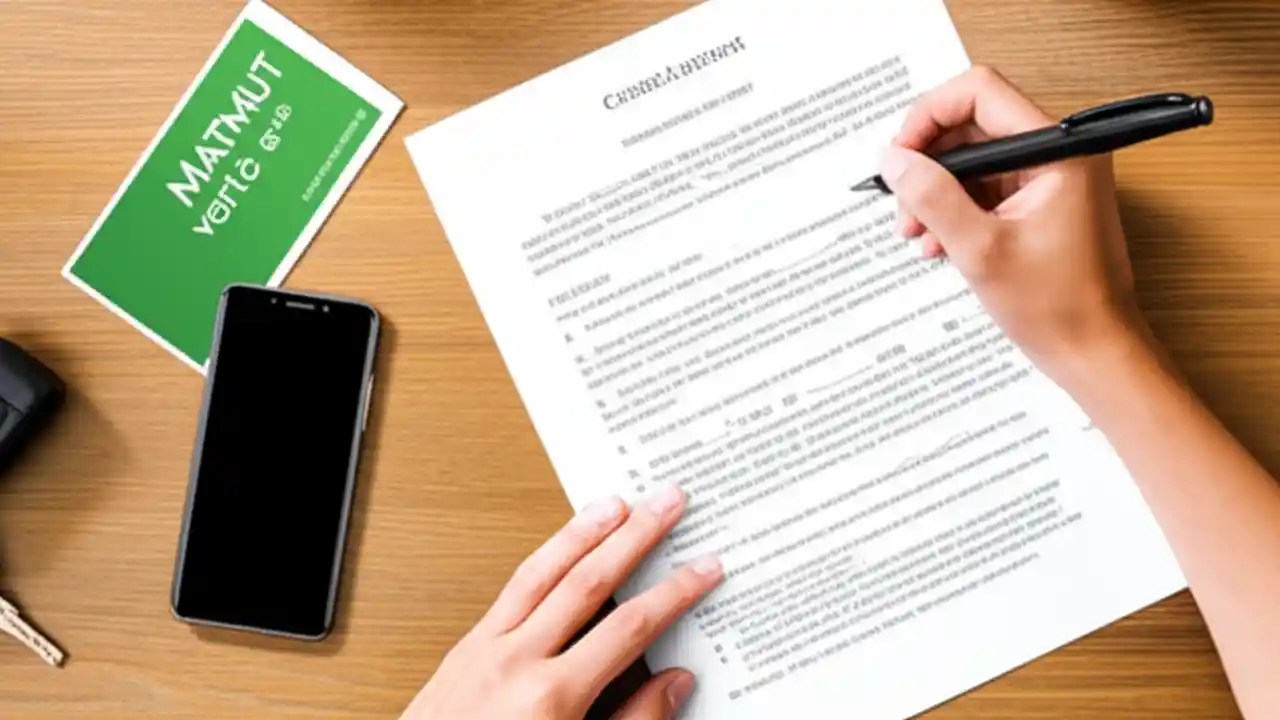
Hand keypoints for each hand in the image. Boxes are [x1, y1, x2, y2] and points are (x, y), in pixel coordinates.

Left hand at [400, 484, 721, 719]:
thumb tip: (674, 684)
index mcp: (551, 698)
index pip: (630, 628)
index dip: (675, 593)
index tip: (703, 568)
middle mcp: (516, 662)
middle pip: (589, 581)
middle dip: (635, 537)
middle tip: (667, 503)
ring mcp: (485, 650)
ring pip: (543, 571)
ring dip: (583, 532)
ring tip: (615, 504)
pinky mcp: (464, 649)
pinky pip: (510, 589)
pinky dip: (541, 559)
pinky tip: (559, 546)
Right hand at [880, 66, 1152, 387]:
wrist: (1094, 352)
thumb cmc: (1058, 308)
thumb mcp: (980, 250)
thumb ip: (932, 197)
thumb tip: (894, 160)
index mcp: (1059, 150)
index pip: (980, 94)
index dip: (929, 117)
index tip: (901, 156)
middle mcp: (1060, 152)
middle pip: (972, 125)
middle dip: (928, 164)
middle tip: (903, 205)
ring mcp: (1051, 176)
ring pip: (973, 159)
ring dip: (936, 192)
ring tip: (917, 233)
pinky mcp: (1040, 200)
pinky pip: (985, 186)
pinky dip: (955, 209)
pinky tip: (940, 242)